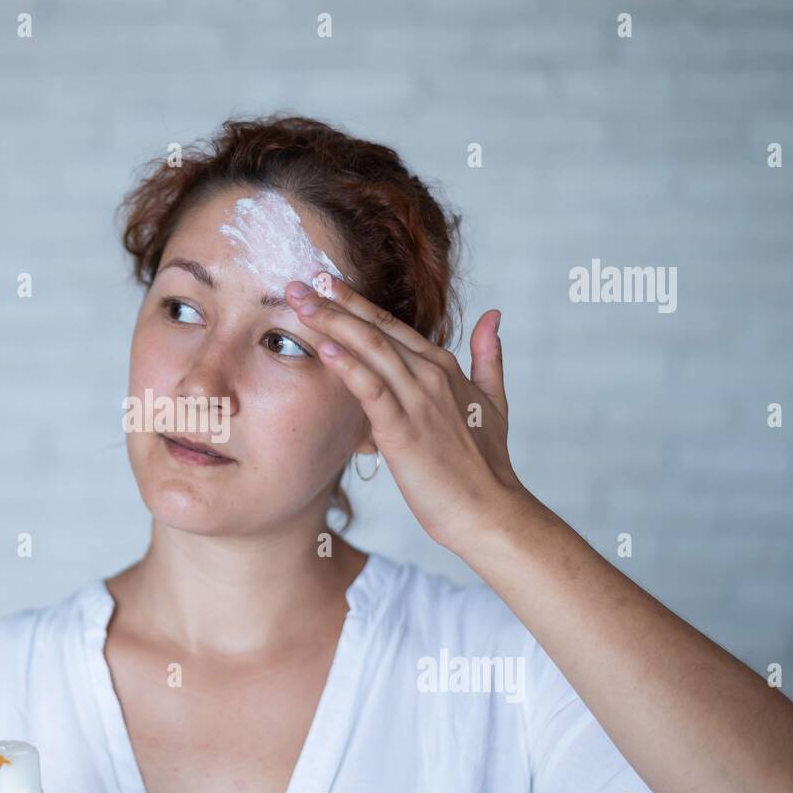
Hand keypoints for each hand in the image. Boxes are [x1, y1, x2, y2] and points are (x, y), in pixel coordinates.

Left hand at [285, 273, 532, 554]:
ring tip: (300, 303)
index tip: (326, 282)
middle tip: (299, 281)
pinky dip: (349, 367)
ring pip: (370, 350)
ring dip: (333, 323)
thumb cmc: (485, 464)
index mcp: (443, 367)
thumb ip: (489, 356)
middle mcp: (430, 375)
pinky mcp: (404, 431)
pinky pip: (372, 391)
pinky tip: (325, 349)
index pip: (392, 325)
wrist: (488, 511)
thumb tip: (494, 315)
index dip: (357, 301)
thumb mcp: (492, 400)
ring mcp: (418, 401)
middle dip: (335, 302)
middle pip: (376, 328)